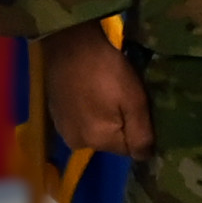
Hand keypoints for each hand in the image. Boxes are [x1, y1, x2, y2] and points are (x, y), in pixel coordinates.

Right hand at [45, 21, 153, 156]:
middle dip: (121, 123)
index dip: (139, 129)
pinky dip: (88, 110)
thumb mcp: (134, 101)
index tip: (139, 107)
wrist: (69, 43)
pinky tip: (90, 91)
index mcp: (98, 142)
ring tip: (106, 91)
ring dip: (104, 117)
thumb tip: (145, 158)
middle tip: (123, 95)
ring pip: (96, 130)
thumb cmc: (106, 70)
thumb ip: (141, 135)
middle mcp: (77, 143)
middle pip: (111, 141)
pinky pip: (82, 120)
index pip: (130, 149)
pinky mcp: (56, 115)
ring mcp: (63, 129)